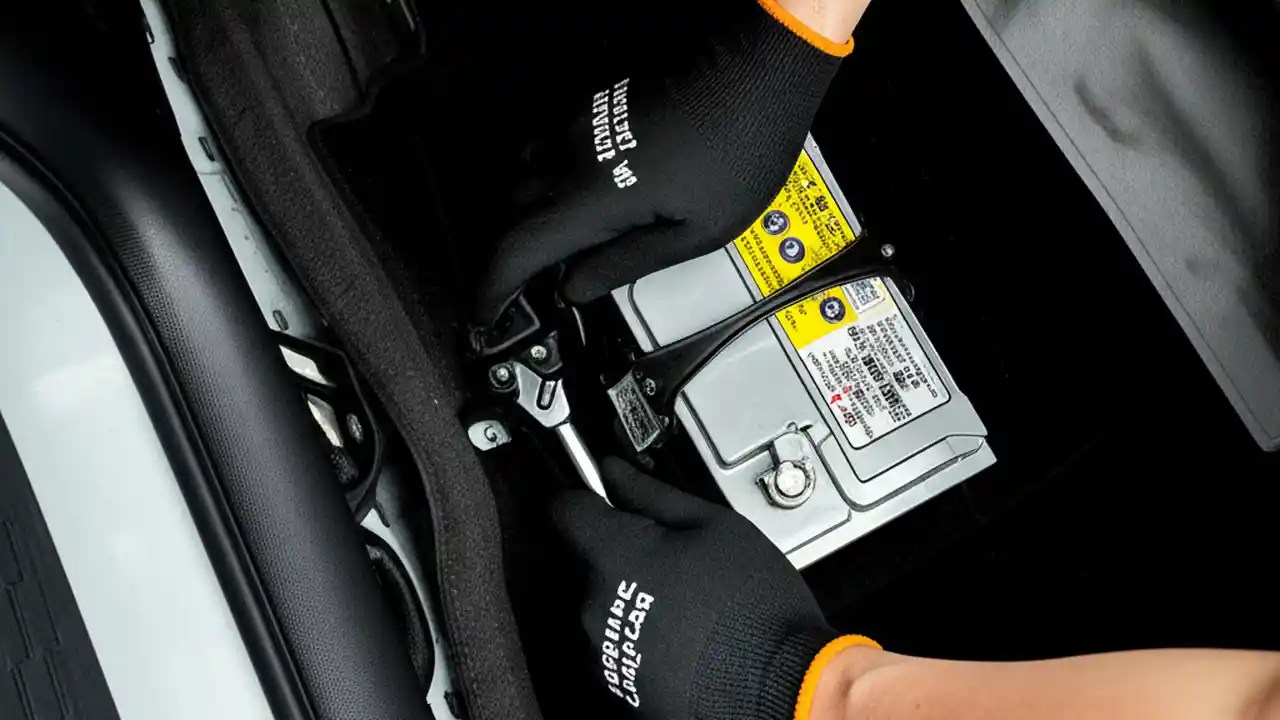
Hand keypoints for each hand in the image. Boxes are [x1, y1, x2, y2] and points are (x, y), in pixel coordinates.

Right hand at [473, 0, 853, 324]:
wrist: (755, 75)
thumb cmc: (740, 150)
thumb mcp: (697, 233)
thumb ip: (627, 264)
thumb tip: (577, 290)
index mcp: (593, 198)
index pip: (515, 251)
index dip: (490, 292)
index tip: (484, 317)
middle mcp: (572, 159)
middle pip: (510, 218)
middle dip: (512, 260)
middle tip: (533, 293)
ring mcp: (578, 130)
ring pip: (523, 181)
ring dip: (530, 220)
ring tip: (562, 250)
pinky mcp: (592, 111)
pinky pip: (547, 153)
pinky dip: (548, 186)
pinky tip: (584, 204)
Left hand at [550, 459, 873, 719]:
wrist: (777, 686)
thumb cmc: (753, 608)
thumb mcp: (714, 526)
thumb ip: (651, 494)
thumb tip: (615, 472)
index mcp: (615, 555)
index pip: (566, 510)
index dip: (588, 499)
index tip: (609, 500)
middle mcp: (596, 604)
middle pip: (591, 560)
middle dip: (626, 552)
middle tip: (678, 558)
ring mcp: (604, 649)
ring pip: (606, 603)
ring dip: (635, 596)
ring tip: (690, 603)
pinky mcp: (619, 684)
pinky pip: (620, 644)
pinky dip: (645, 636)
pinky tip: (687, 636)